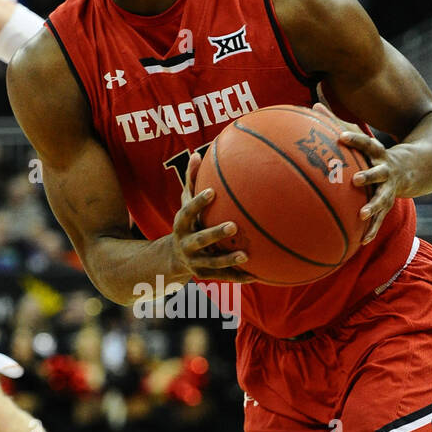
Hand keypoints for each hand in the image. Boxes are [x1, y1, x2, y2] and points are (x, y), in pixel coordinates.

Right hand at [170, 150, 255, 281]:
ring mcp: (195, 261)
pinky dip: (238, 276)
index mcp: (182, 224)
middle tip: (234, 226)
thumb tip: (197, 154)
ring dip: (228, 259)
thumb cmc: (187, 222)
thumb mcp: (185, 203)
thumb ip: (191, 181)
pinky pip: (224, 277)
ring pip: (212, 262)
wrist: (174, 258)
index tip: (212, 191)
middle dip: (215, 233)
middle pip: (200, 239)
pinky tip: (257, 275)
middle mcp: (186, 243)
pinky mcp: (204, 275)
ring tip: (246, 255)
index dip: (198, 202)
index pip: (188, 211)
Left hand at [313, 102, 407, 245]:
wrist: (413, 168)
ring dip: (373, 206)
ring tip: (363, 215)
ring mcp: (389, 188)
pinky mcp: (388, 204)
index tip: (341, 136)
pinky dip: (372, 229)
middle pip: (378, 172)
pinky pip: (380, 219)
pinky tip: (363, 240)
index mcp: (376, 153)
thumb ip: (337, 122)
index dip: (354, 139)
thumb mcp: (360, 138)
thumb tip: (312, 103)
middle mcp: (385, 170)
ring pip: (382, 198)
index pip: (366, 143)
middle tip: (356, 179)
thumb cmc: (374, 152)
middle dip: (368, 175)